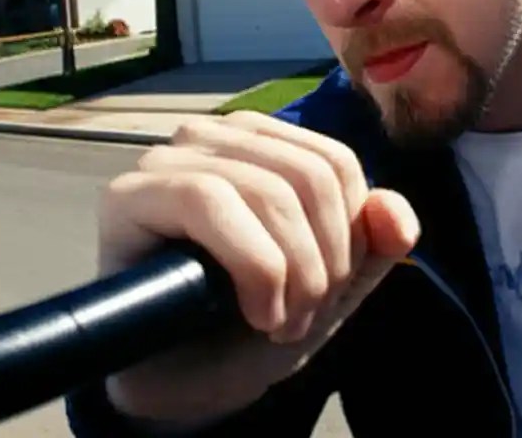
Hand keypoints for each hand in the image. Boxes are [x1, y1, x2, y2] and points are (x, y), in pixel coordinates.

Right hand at [96, 110, 419, 426]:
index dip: (351, 235)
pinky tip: (257, 313)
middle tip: (305, 319)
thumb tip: (394, 213)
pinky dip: (253, 267)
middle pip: (310, 176)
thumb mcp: (332, 285)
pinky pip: (209, 201)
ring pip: (267, 190)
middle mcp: (213, 137)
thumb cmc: (247, 323)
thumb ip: (373, 244)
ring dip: (292, 275)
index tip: (332, 292)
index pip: (336, 162)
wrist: (183, 384)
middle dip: (325, 263)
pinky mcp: (127, 194)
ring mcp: (166, 160)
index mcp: (262, 143)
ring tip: (281, 326)